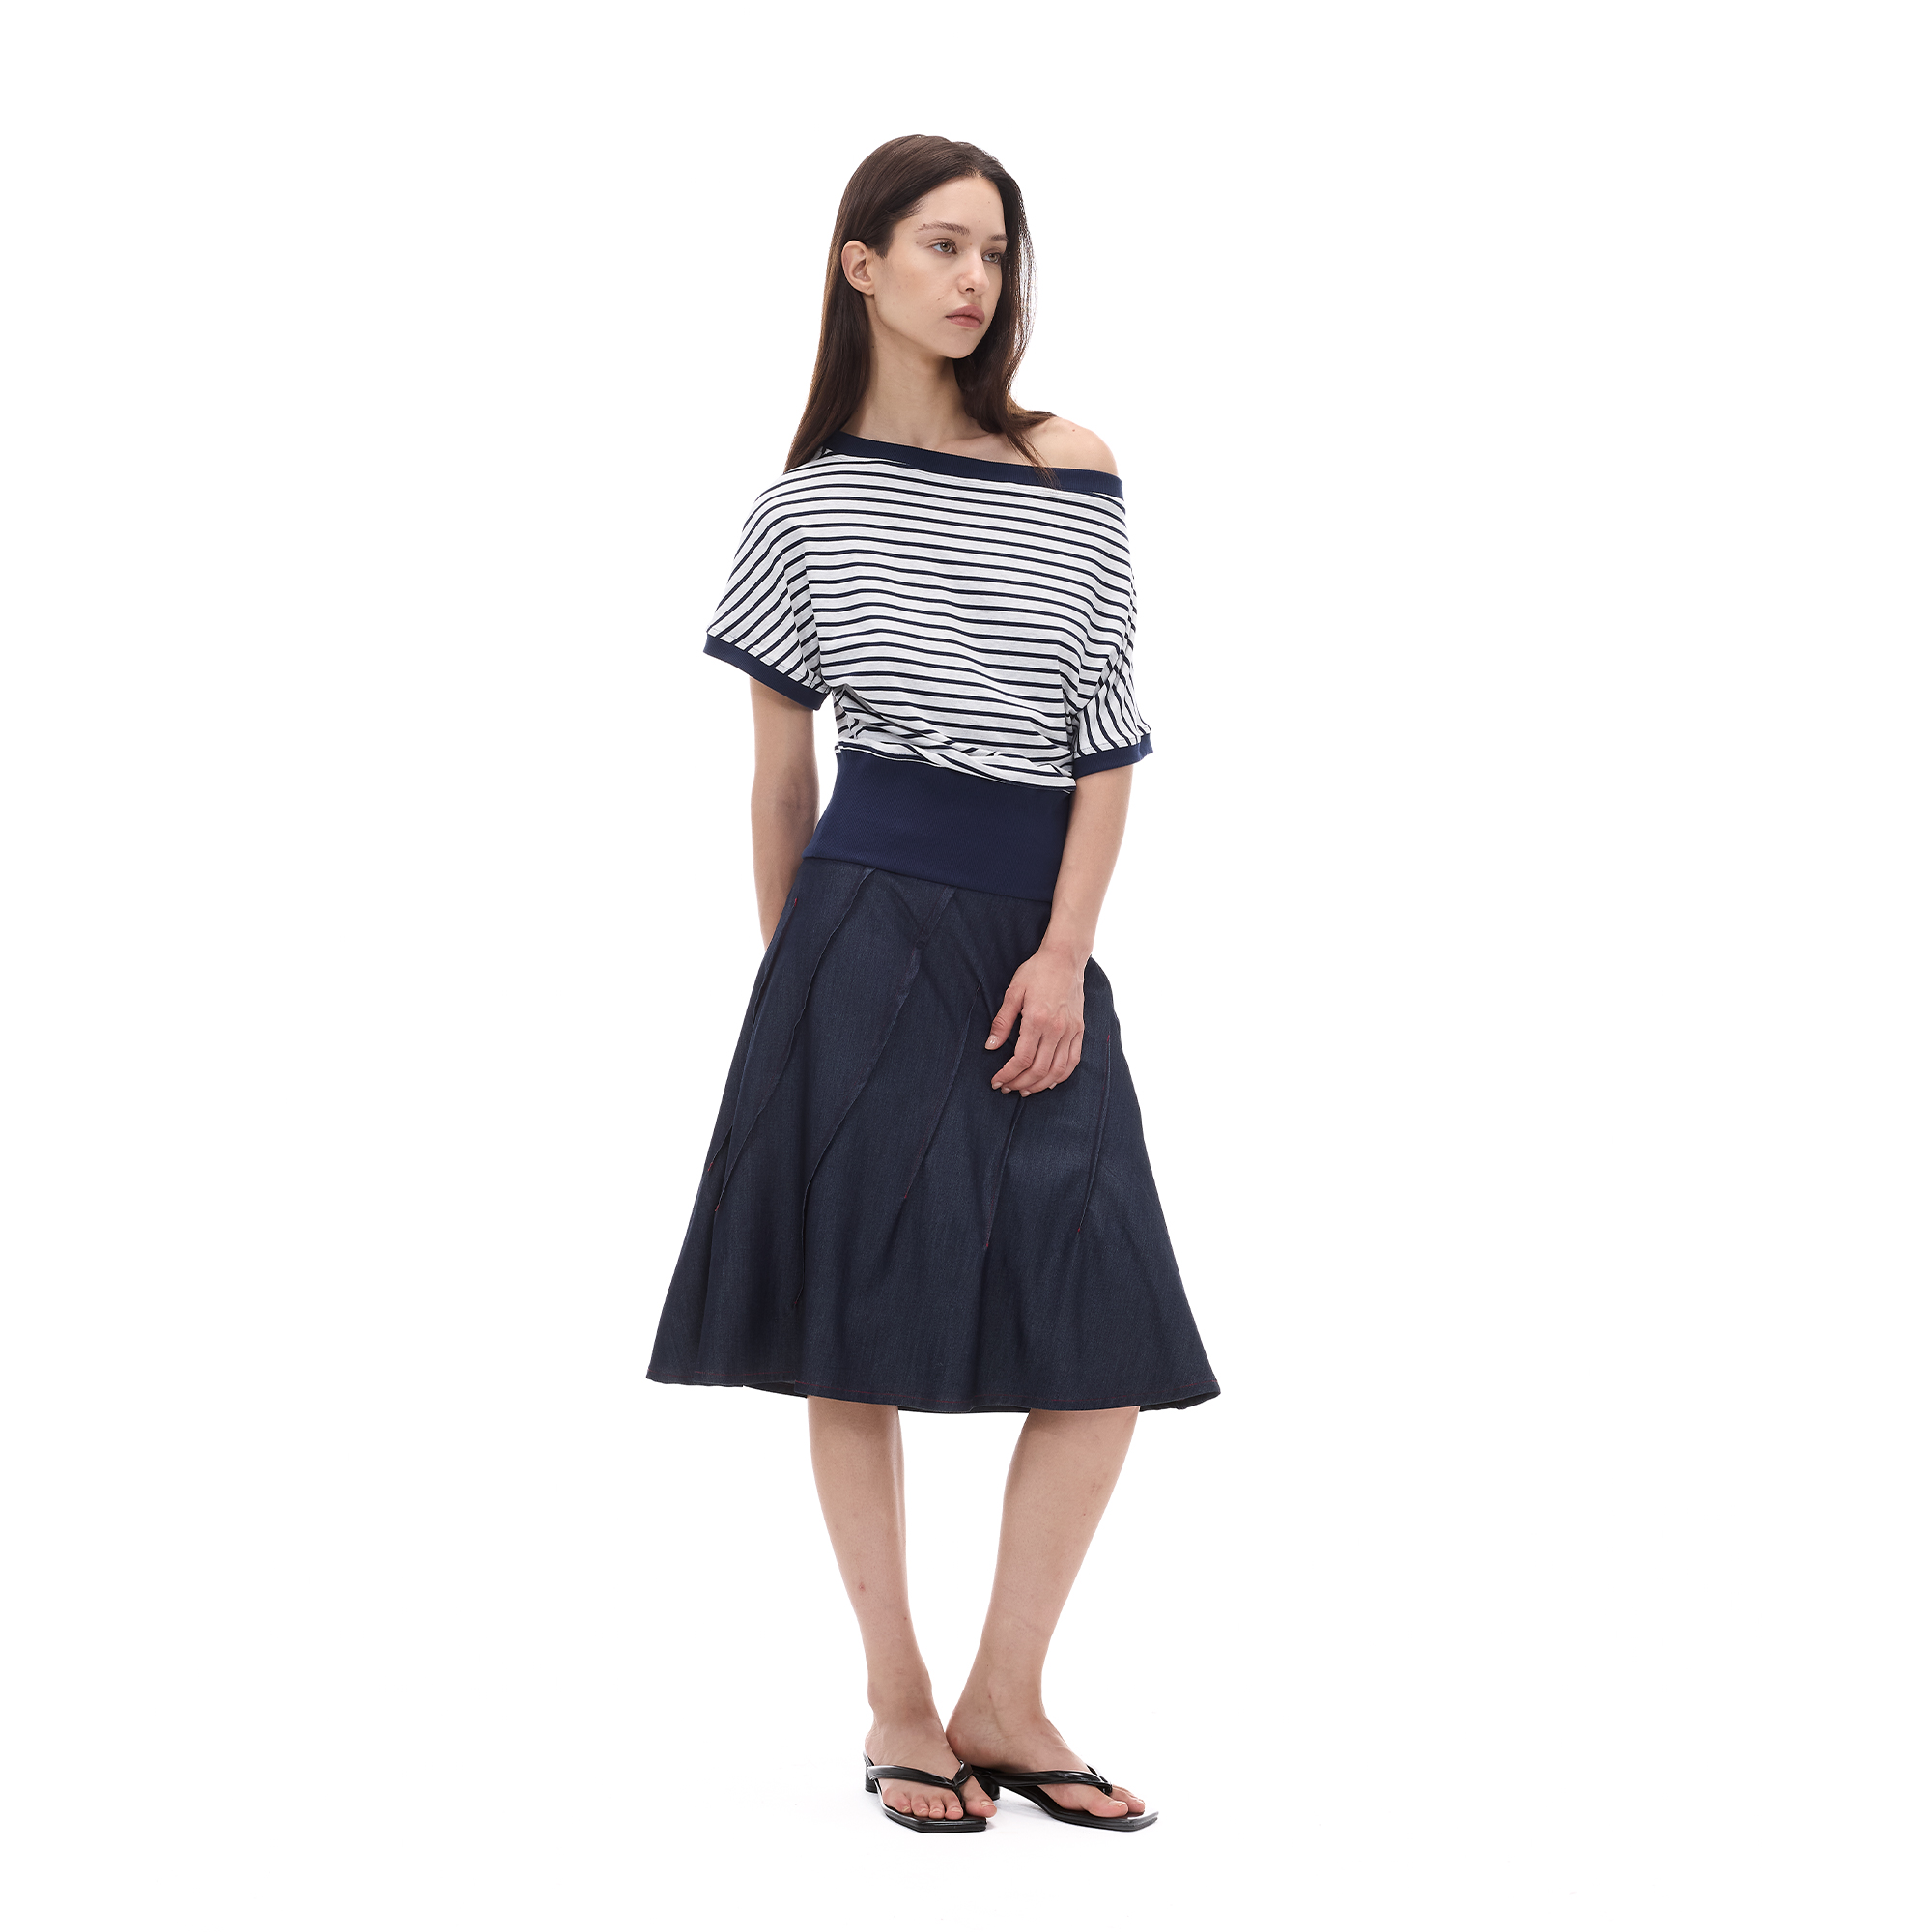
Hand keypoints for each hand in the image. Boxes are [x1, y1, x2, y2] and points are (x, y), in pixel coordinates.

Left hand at [986, 946, 1085, 1094]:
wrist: (1065, 959)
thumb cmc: (1036, 972)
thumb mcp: (1013, 992)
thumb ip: (1002, 1022)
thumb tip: (990, 1047)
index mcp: (1037, 1019)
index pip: (1022, 1059)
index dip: (1008, 1074)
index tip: (997, 1080)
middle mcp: (1057, 1029)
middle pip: (1039, 1069)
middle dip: (1020, 1083)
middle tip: (1006, 1087)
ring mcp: (1071, 1031)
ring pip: (1057, 1071)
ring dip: (1040, 1085)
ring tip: (1024, 1089)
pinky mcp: (1079, 1030)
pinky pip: (1073, 1061)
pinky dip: (1061, 1076)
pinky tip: (1048, 1082)